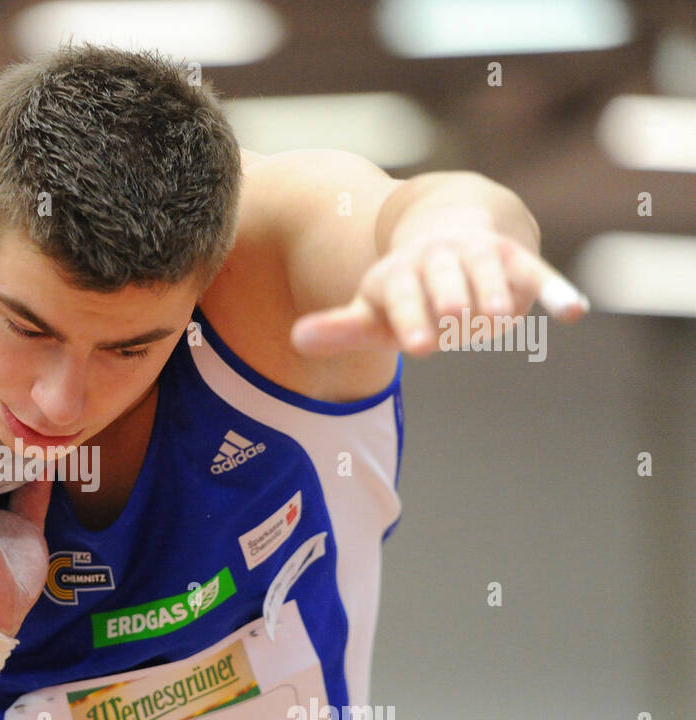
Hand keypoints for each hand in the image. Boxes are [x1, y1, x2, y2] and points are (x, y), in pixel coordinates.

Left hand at [290, 220, 589, 357]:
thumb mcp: (374, 306)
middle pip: (445, 277)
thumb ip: (340, 327)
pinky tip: (574, 313)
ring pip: (488, 272)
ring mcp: (480, 256)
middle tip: (454, 322)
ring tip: (499, 318)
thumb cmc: (407, 284)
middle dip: (449, 298)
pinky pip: (539, 275)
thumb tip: (296, 340)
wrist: (449, 224)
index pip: (403, 294)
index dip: (410, 316)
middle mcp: (440, 258)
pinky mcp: (518, 261)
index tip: (416, 345)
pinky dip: (556, 291)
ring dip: (495, 291)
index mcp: (401, 272)